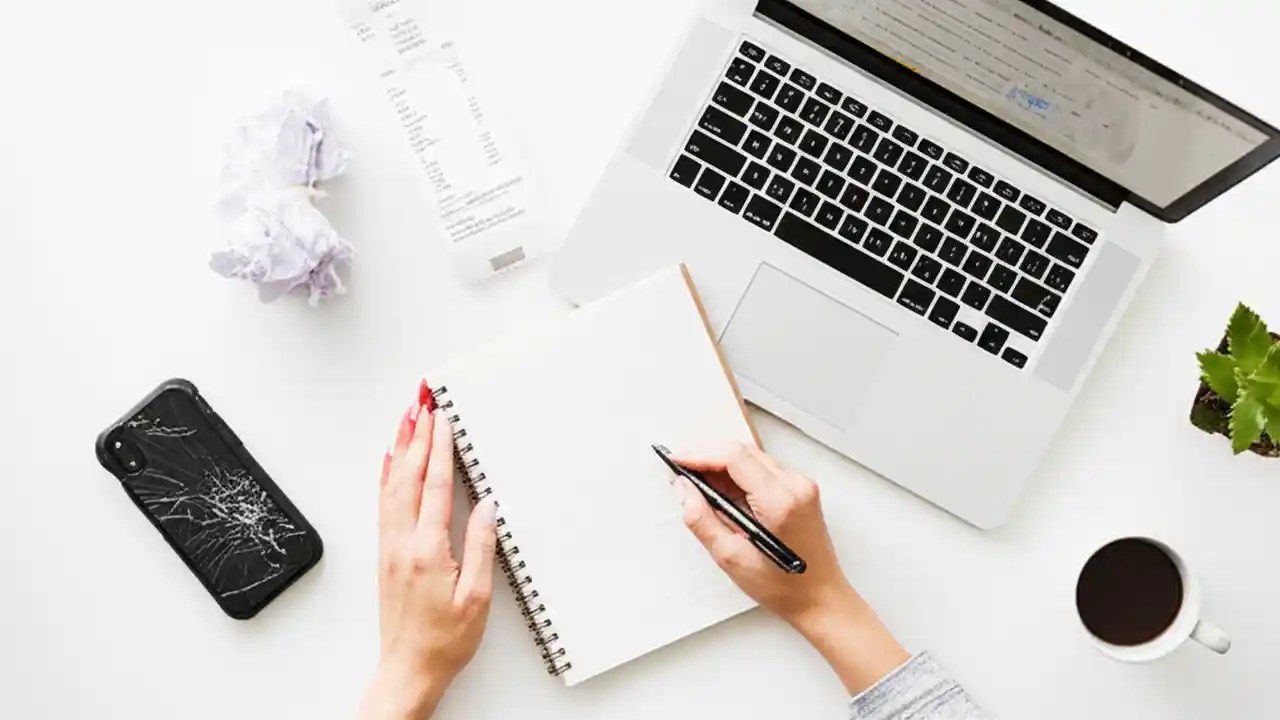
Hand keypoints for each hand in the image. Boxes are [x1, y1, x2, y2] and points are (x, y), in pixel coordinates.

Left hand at [359, 384, 497, 719]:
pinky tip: (388, 461)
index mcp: (428, 549)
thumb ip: (480, 548)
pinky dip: (386, 476)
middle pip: (408, 476)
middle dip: (416, 435)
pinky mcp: (386, 554)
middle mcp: (403, 542)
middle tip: (421, 401)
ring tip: (406, 418)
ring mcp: (390, 547)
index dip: (439, 449)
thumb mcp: (476, 598)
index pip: (434, 486)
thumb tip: (487, 507)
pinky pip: (383, 503)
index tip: (442, 418)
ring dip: (399, 448)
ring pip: (391, 485)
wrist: (408, 669)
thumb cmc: (445, 640)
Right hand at [675, 443, 908, 693]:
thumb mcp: (731, 558)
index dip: (700, 454)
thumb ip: (702, 520)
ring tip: (697, 482)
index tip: (677, 460)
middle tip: (681, 470)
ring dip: (722, 464)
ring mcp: (801, 485)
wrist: (821, 599)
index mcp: (780, 501)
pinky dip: (739, 473)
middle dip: (708, 456)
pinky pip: (764, 469)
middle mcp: (795, 486)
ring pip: (753, 457)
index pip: (734, 457)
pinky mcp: (801, 490)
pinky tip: (722, 489)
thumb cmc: (783, 587)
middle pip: (743, 452)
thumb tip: (683, 489)